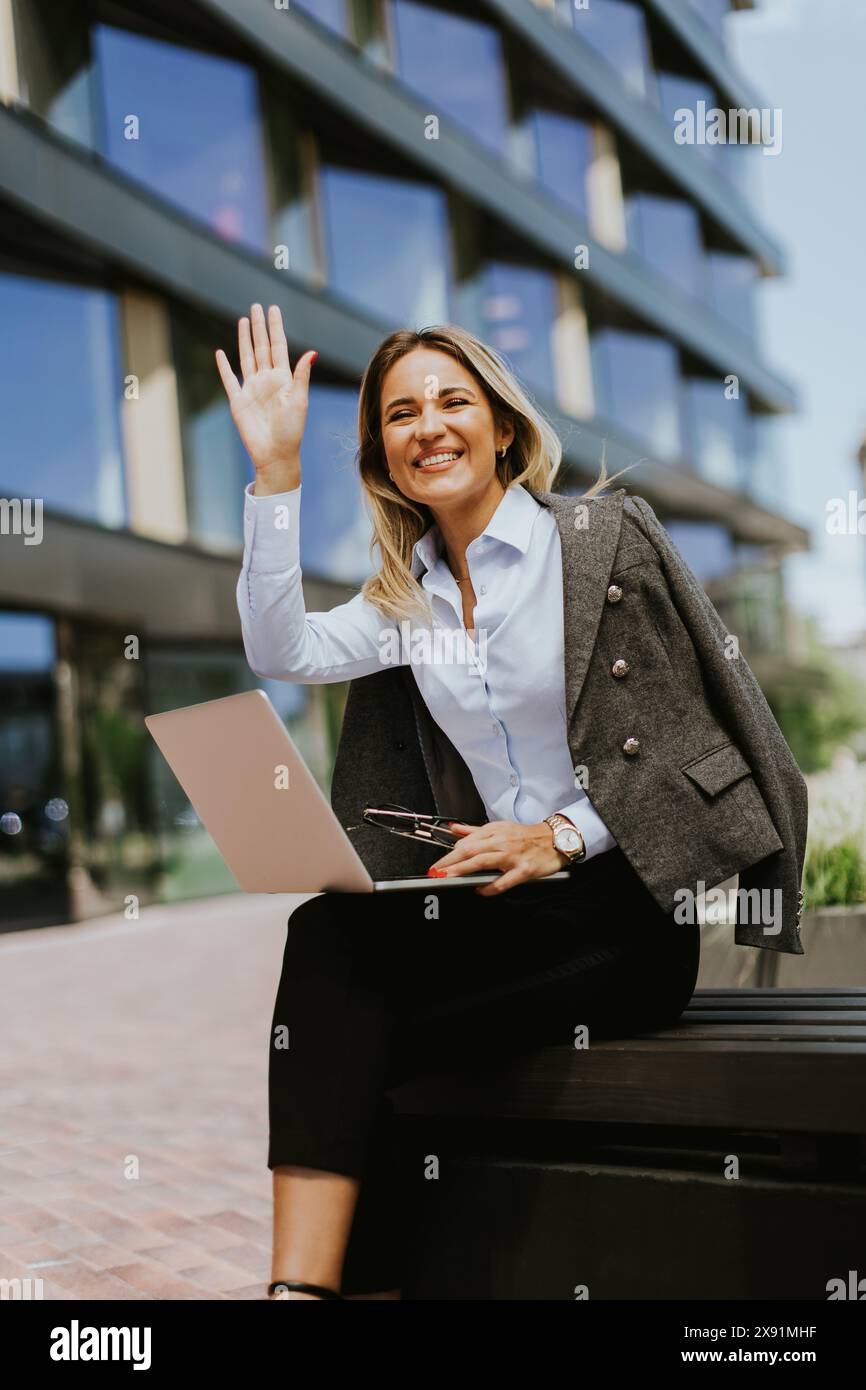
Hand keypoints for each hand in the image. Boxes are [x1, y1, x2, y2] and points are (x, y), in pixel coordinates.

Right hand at [215, 303, 314, 487]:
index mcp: (283, 379)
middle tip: (256, 306)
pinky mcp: (238, 401)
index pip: (278, 346)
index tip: (273, 309)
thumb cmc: (291, 430)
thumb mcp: (299, 400)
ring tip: (243, 320)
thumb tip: (312, 352)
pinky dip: (224, 367)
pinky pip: (229, 380)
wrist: (275, 454)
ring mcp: (252, 389)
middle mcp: (267, 380)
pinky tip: (221, 353)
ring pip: (246, 357)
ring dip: (244, 339)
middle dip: (259, 327)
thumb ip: (301, 376)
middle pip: (261, 347)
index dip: (275, 327)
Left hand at [428, 820, 564, 895]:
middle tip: (435, 872)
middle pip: (470, 851)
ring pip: (483, 862)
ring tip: (449, 879)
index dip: (449, 853)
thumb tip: (454, 829)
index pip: (466, 842)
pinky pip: (504, 881)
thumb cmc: (525, 836)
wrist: (555, 839)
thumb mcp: (499, 828)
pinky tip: (480, 890)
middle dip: (449, 862)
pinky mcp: (524, 870)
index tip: (437, 864)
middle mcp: (502, 842)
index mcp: (494, 831)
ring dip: (463, 871)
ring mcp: (513, 856)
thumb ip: (474, 830)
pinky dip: (490, 887)